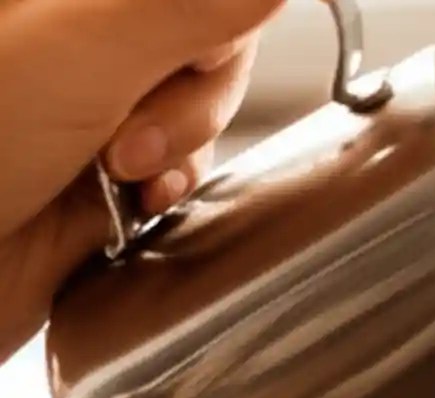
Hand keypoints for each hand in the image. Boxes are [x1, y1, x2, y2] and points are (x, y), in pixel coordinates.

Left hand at [0, 0, 286, 361]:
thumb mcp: (84, 53)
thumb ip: (187, 4)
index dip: (218, 19)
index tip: (197, 58)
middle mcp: (78, 29)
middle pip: (209, 31)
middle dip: (193, 91)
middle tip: (135, 131)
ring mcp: (94, 91)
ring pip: (202, 94)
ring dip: (183, 144)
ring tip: (122, 174)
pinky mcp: (107, 155)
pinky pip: (185, 153)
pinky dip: (173, 182)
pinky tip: (135, 201)